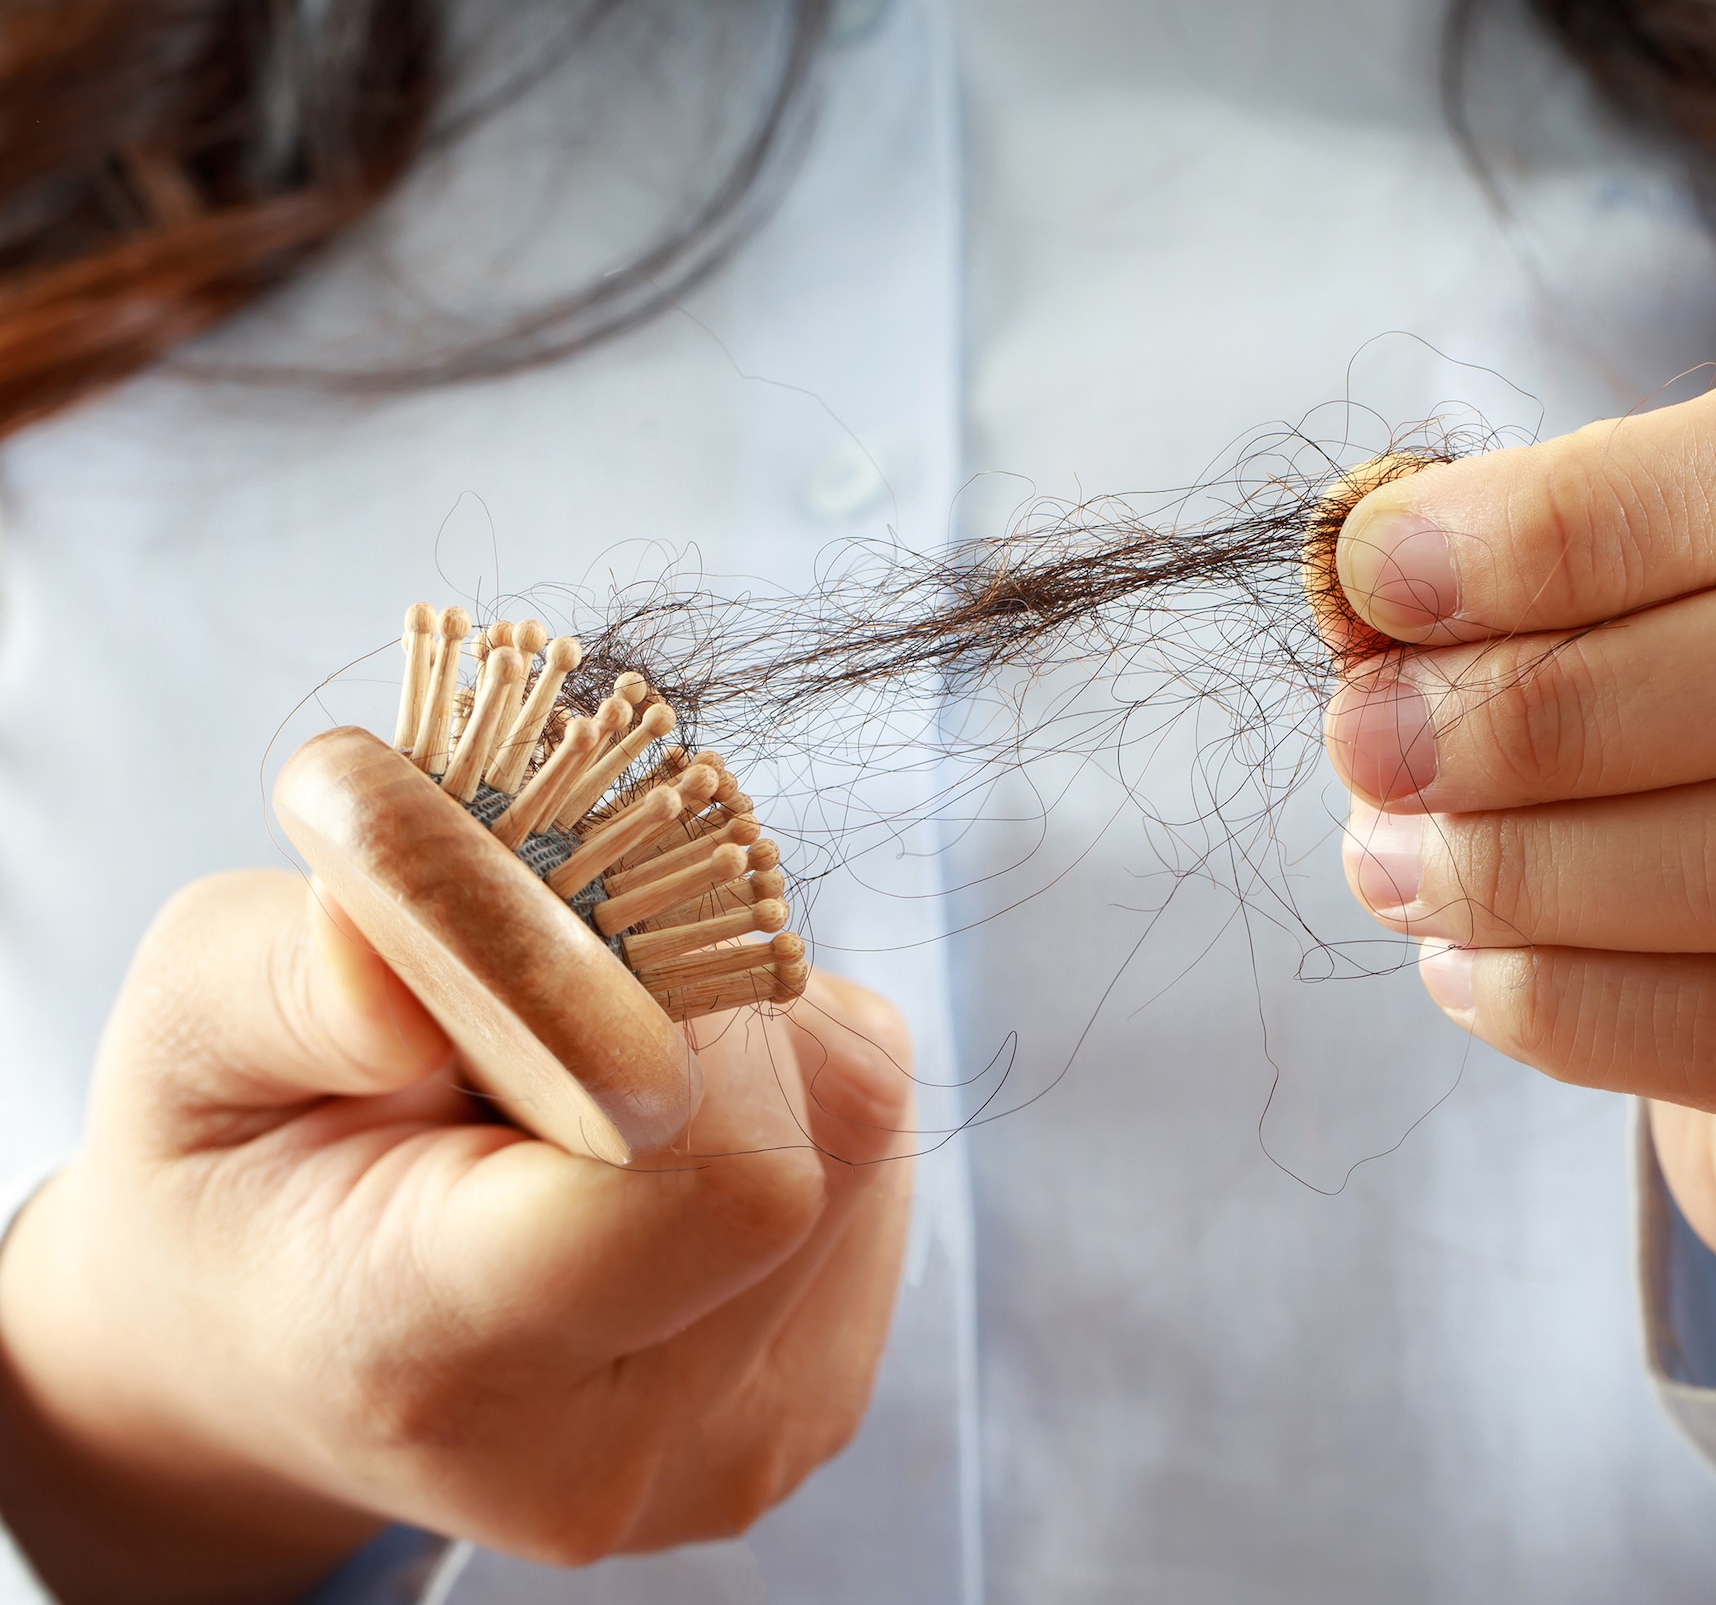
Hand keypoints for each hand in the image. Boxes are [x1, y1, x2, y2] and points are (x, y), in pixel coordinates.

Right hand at [0, 871, 912, 1604]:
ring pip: (856, 1126)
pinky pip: (870, 1164)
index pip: (702, 1181)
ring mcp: (729, 1444)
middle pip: (804, 1139)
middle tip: (573, 978)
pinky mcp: (809, 1403)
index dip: (686, 1016)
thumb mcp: (190, 1032)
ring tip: (594, 1063)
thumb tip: (434, 944)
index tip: (583, 925)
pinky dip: (787, 1096)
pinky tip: (658, 1127)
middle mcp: (609, 1443)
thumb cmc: (237, 1171)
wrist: (279, 1352)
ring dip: (753, 1038)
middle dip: (710, 1000)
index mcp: (432, 1351)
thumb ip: (292, 979)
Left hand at [1324, 351, 1715, 1370]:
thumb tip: (1349, 569)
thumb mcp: (1614, 614)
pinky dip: (1575, 1005)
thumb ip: (1491, 583)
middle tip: (1369, 742)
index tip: (1377, 574)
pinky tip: (1467, 972)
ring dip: (1536, 866)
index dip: (1569, 516)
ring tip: (1391, 862)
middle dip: (1545, 706)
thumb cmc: (1706, 750)